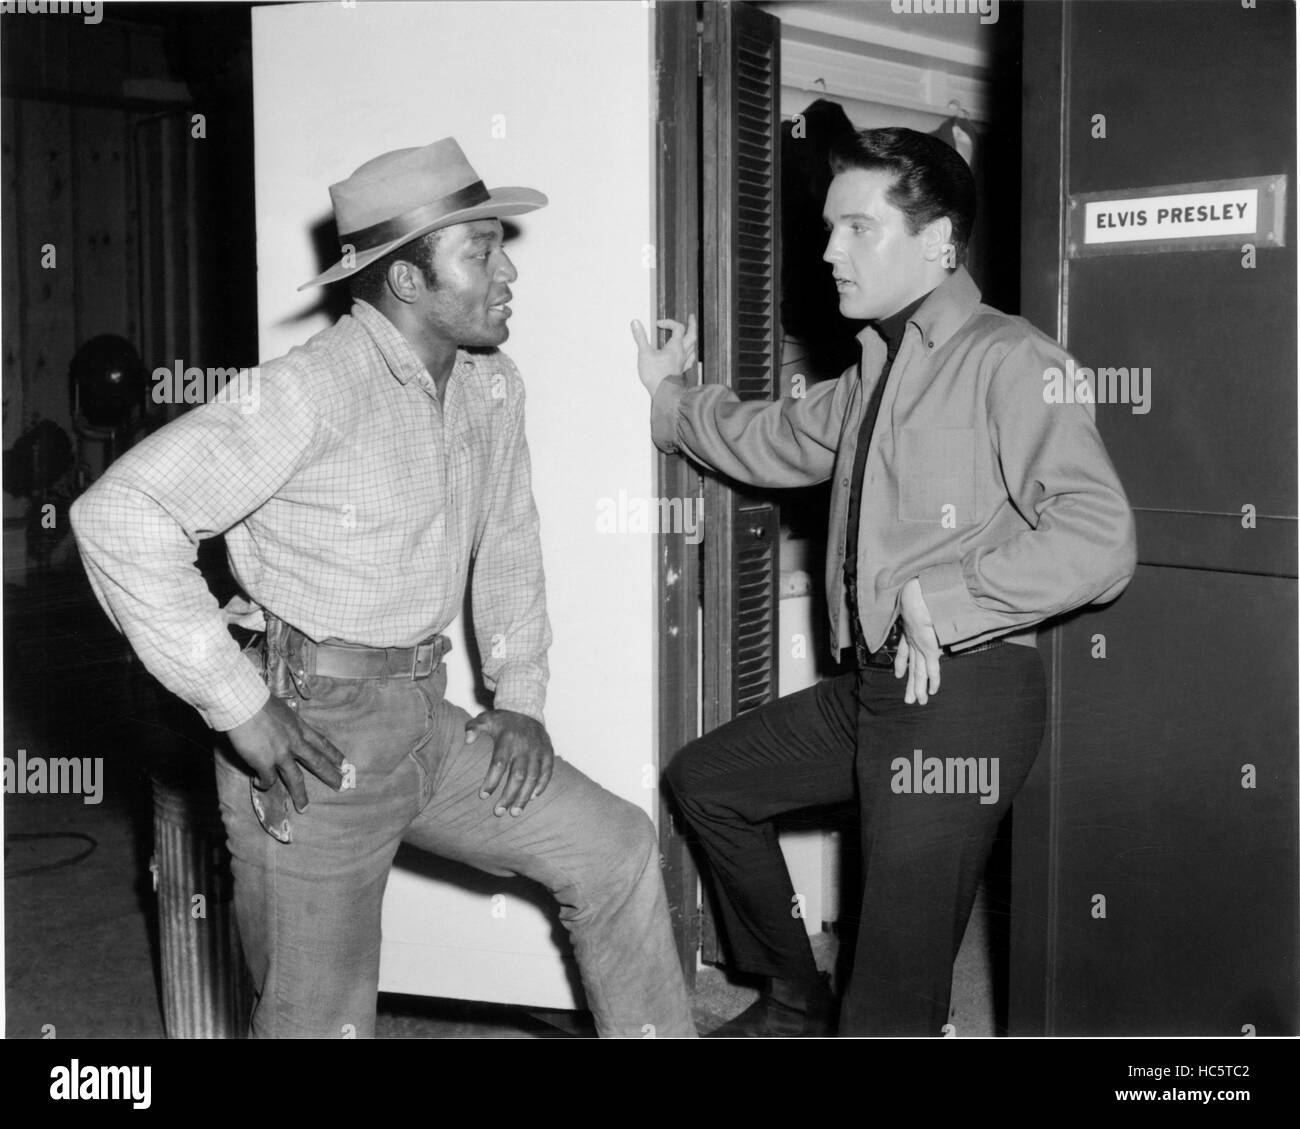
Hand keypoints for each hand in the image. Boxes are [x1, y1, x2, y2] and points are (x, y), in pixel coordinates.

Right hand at [227, 695, 344, 811]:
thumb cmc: (257, 701)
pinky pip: (268, 780)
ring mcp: (281, 754)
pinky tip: (260, 784)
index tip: (344, 763)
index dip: (333, 754)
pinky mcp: (265, 762)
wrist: (244, 703)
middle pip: (316, 762)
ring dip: (300, 795)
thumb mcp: (280, 709)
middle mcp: (294, 741)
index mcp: (298, 726)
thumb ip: (283, 722)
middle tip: (340, 785)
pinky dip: (264, 784)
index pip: (321, 742)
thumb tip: (279, 726)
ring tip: (304, 807)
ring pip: (295, 779)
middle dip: (329, 775)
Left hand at [467, 709, 554, 816]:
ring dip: (524, 797)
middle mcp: (524, 746)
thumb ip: (473, 727)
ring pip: (533, 778)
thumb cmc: (502, 720)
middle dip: (508, 796)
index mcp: (507, 739)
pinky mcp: (548, 753)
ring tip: (515, 812)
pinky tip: (532, 798)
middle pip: (517, 776)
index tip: (483, 796)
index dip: (491, 781)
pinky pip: (547, 772)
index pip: (499, 763)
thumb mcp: (486, 719)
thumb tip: (467, 740)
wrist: (527, 710)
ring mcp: (538, 750)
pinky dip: (541, 786)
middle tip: (498, 812)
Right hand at [630, 314, 697, 396]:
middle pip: (692, 335)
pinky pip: (690, 359)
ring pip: (693, 347)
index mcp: (675, 347)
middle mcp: (682, 353)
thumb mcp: (645, 354)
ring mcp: (683, 363)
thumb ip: (641, 337)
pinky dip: (690, 353)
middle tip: (691, 317)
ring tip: (690, 333)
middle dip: (692, 325)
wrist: (664, 395)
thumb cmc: (655, 376)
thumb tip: (636, 323)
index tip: (658, 324)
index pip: (678, 328)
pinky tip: (688, 354)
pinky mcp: (681, 371)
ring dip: (691, 338)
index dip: (669, 322)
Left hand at [893, 578, 941, 704]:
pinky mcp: (929, 648)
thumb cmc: (919, 592)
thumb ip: (921, 602)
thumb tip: (926, 595)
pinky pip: (931, 669)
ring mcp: (920, 645)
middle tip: (908, 698)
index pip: (904, 651)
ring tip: (916, 702)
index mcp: (910, 630)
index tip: (899, 674)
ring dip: (918, 688)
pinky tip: (931, 693)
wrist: (918, 594)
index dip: (901, 663)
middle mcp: (913, 641)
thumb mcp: (918, 599)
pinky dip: (932, 681)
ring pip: (919, 672)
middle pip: (911, 666)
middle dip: (910, 683)